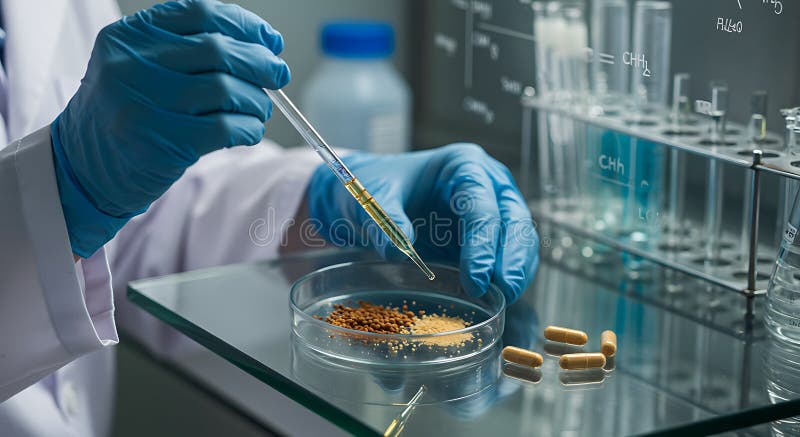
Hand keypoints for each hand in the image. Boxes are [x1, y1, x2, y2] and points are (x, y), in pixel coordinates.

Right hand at [52, 0, 288, 256]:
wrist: (85, 167)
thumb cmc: (128, 114)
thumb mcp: (141, 67)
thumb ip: (189, 50)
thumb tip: (262, 47)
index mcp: (129, 36)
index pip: (201, 14)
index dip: (246, 26)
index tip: (270, 41)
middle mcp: (131, 64)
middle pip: (219, 50)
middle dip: (260, 63)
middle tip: (278, 75)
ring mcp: (144, 104)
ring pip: (226, 89)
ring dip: (256, 100)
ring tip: (259, 109)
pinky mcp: (161, 142)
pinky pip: (225, 127)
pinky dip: (248, 128)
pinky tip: (249, 131)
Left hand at [307, 144, 538, 302]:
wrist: (376, 192)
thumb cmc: (379, 186)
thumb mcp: (374, 200)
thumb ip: (385, 222)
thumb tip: (398, 251)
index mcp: (463, 164)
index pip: (482, 204)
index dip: (483, 243)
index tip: (476, 279)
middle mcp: (487, 182)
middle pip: (514, 218)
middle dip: (513, 258)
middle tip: (505, 292)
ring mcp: (494, 206)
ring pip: (520, 236)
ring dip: (518, 268)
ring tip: (507, 298)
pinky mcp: (490, 231)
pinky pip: (510, 252)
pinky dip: (510, 273)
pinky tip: (502, 295)